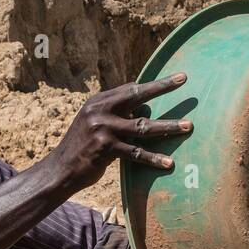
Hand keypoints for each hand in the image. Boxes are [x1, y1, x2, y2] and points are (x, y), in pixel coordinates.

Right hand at [41, 73, 191, 194]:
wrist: (60, 170)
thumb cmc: (82, 148)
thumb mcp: (93, 123)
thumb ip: (114, 114)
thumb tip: (142, 107)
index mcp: (98, 101)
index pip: (130, 89)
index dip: (153, 85)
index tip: (175, 78)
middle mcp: (100, 111)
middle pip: (137, 96)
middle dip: (162, 87)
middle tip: (184, 80)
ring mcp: (103, 129)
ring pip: (143, 126)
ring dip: (168, 126)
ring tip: (188, 126)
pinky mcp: (106, 149)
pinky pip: (136, 153)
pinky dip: (153, 159)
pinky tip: (168, 163)